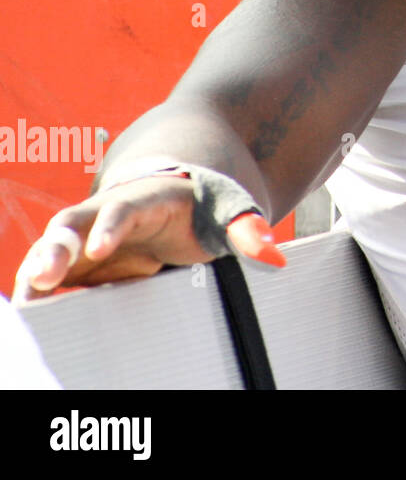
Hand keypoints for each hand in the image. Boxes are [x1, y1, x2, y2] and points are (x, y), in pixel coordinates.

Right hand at [13, 176, 283, 303]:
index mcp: (146, 197)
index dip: (111, 226)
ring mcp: (91, 236)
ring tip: (28, 298)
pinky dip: (40, 288)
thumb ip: (248, 231)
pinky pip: (55, 273)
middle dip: (56, 246)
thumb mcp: (230, 211)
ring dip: (38, 269)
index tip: (100, 249)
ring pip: (54, 248)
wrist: (183, 196)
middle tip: (44, 275)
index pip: (124, 208)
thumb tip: (274, 257)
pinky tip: (32, 313)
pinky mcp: (82, 260)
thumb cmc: (206, 205)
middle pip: (73, 223)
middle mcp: (109, 212)